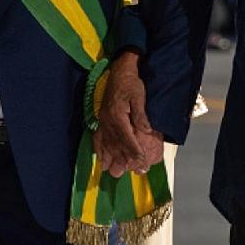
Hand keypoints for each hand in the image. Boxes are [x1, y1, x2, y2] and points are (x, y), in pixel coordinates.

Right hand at [93, 52, 161, 177]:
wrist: (120, 71)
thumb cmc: (131, 83)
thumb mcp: (139, 96)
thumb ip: (141, 115)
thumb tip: (146, 131)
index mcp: (117, 115)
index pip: (127, 139)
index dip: (134, 153)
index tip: (142, 163)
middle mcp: (108, 121)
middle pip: (116, 146)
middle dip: (125, 160)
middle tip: (136, 171)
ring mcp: (103, 122)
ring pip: (107, 145)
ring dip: (113, 160)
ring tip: (118, 172)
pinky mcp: (101, 120)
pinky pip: (98, 139)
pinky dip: (99, 151)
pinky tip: (102, 161)